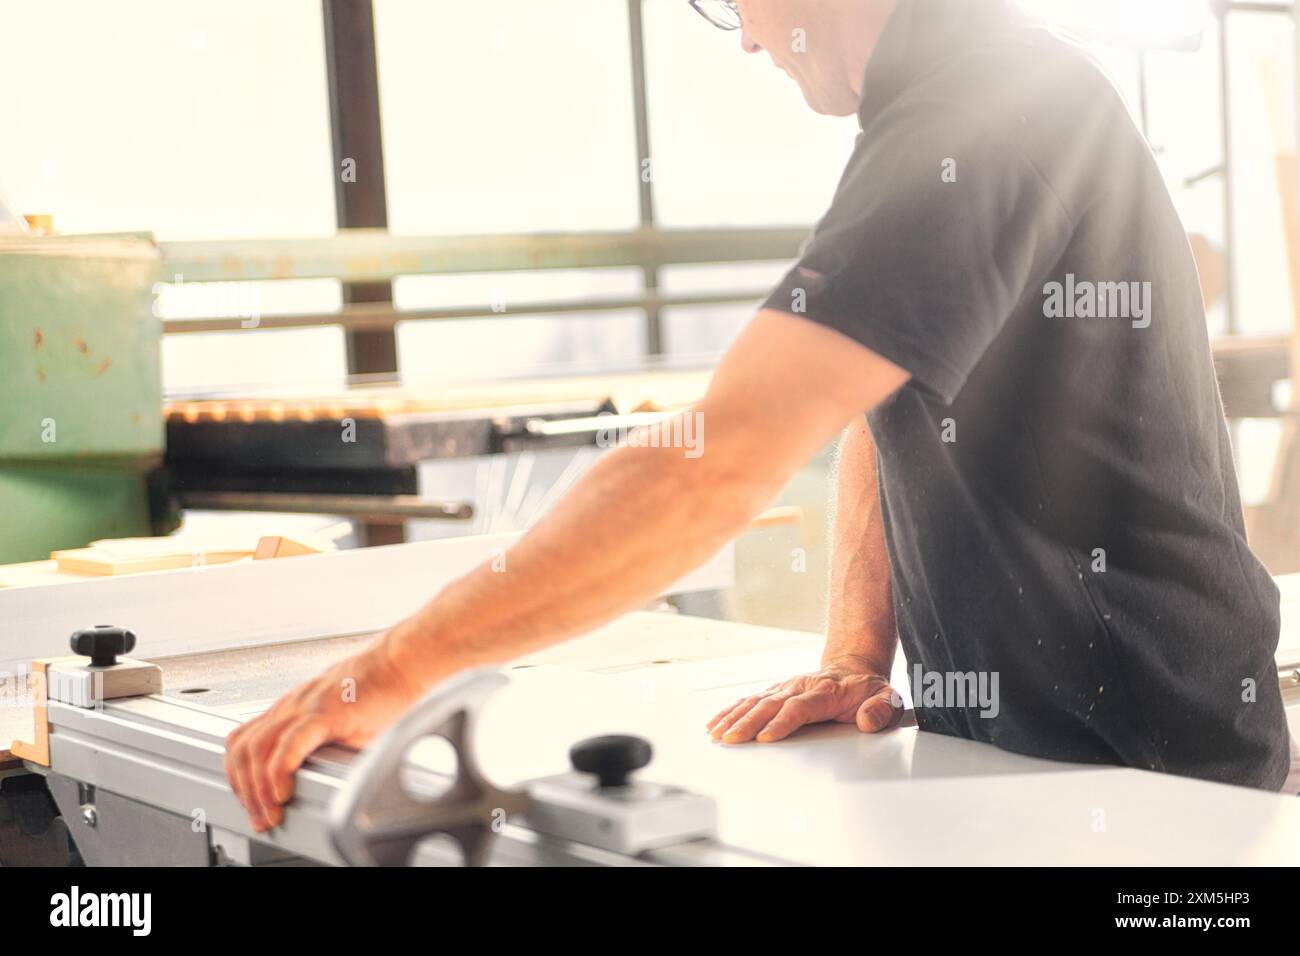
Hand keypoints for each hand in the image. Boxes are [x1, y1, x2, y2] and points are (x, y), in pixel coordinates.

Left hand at [224, 630, 428, 831]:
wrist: (402, 664)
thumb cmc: (382, 691)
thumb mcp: (341, 721)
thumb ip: (324, 745)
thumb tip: (324, 780)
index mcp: (293, 709)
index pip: (243, 742)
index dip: (240, 777)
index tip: (253, 803)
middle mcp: (291, 706)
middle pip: (241, 748)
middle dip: (244, 790)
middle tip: (260, 818)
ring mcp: (305, 707)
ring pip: (257, 749)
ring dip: (257, 788)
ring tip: (271, 812)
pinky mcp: (327, 712)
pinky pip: (289, 744)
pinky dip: (279, 772)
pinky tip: (284, 792)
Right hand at [706, 659, 901, 743]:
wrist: (854, 667)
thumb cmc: (867, 689)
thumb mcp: (887, 699)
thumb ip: (880, 710)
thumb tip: (868, 721)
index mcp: (825, 692)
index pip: (800, 707)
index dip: (782, 722)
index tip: (766, 737)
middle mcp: (800, 687)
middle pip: (770, 705)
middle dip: (748, 722)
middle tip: (732, 739)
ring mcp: (785, 688)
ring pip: (756, 701)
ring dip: (735, 717)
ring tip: (718, 733)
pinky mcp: (776, 691)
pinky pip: (750, 699)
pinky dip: (731, 710)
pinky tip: (717, 722)